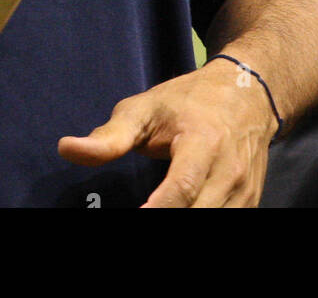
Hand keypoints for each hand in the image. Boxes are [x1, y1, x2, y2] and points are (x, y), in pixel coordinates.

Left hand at [57, 57, 277, 207]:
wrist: (248, 95)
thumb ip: (109, 136)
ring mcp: (245, 191)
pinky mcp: (250, 203)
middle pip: (199, 213)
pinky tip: (174, 214)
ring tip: (149, 213)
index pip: (182, 187)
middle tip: (138, 216)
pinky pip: (227, 223)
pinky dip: (201, 222)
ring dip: (183, 223)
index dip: (159, 209)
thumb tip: (66, 149)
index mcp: (203, 141)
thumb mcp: (145, 108)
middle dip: (167, 219)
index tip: (138, 214)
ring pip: (216, 222)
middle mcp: (230, 170)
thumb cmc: (189, 101)